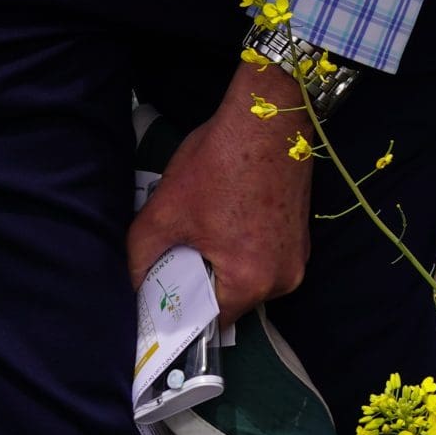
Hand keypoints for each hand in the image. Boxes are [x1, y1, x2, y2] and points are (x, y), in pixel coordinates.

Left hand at [126, 61, 311, 325]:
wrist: (267, 114)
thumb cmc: (218, 163)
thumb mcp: (167, 210)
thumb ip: (141, 257)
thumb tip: (133, 287)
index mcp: (252, 282)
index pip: (210, 320)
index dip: (183, 308)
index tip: (166, 289)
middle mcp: (284, 280)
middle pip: (232, 298)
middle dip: (205, 278)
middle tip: (185, 247)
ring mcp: (299, 255)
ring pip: (249, 275)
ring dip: (227, 260)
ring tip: (208, 226)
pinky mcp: (302, 232)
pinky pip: (266, 255)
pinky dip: (247, 243)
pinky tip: (231, 213)